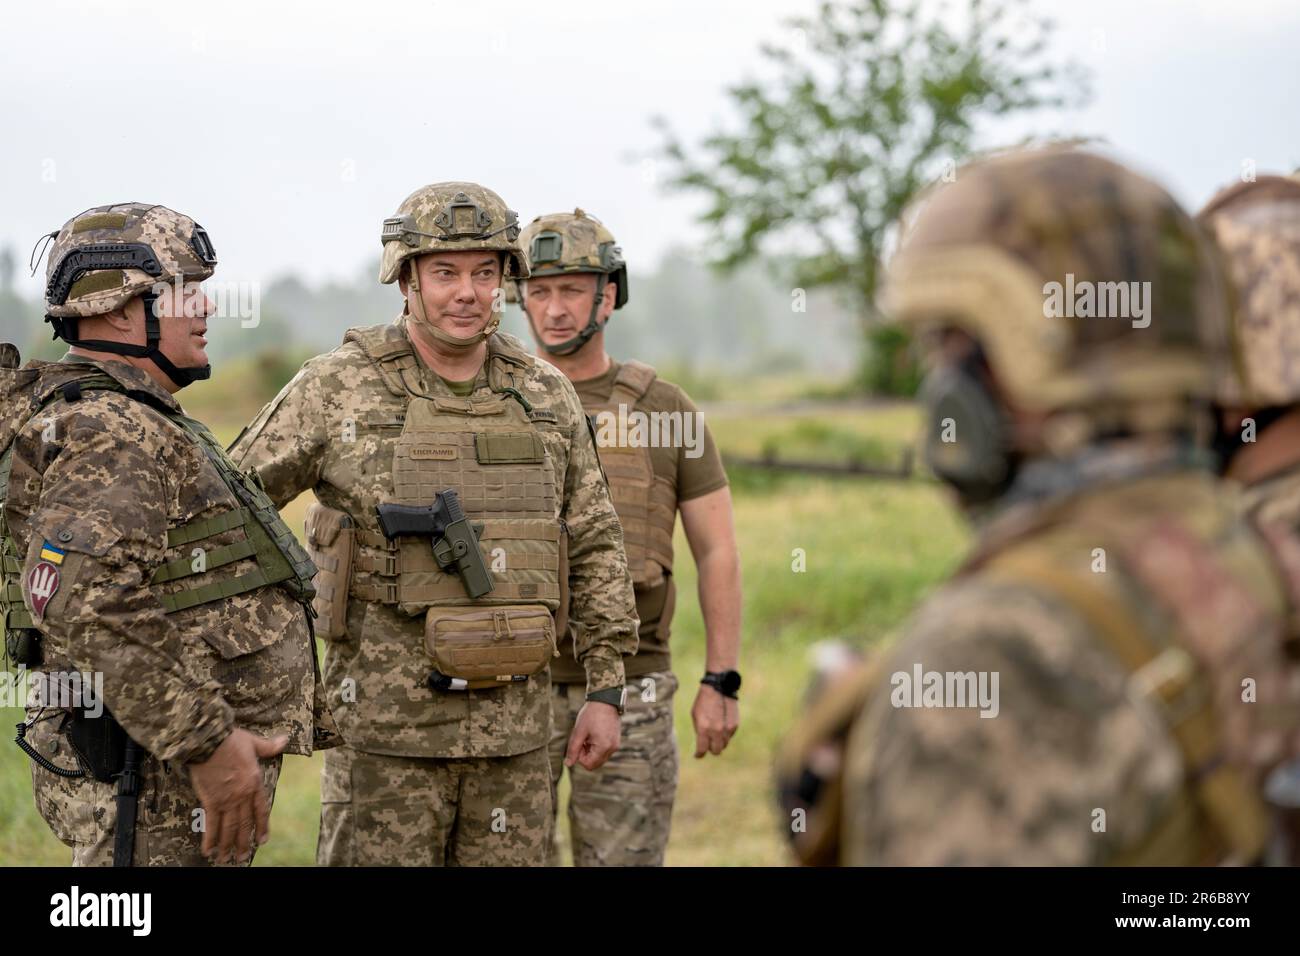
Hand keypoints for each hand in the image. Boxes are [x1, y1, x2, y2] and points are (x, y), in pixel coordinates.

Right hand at [188, 729, 286, 863]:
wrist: (209, 741)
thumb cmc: (231, 740)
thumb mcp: (253, 742)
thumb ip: (268, 746)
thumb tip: (285, 739)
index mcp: (254, 783)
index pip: (261, 810)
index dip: (262, 826)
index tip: (262, 840)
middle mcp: (242, 795)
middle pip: (244, 824)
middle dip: (243, 843)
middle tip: (241, 857)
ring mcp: (226, 800)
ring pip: (229, 828)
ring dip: (227, 846)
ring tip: (225, 859)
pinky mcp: (210, 800)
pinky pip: (211, 824)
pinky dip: (210, 838)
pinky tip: (208, 850)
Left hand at [565, 701, 620, 770]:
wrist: (605, 700)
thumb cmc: (591, 714)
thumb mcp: (579, 732)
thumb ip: (573, 749)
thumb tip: (568, 764)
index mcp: (603, 747)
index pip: (588, 765)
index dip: (580, 757)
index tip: (578, 743)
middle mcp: (612, 749)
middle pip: (595, 763)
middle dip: (586, 754)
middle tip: (582, 740)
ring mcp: (615, 745)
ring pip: (600, 758)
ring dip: (591, 751)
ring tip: (589, 736)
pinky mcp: (616, 741)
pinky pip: (605, 751)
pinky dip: (598, 747)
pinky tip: (594, 734)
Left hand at [692, 683, 738, 757]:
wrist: (719, 687)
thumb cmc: (703, 701)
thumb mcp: (695, 715)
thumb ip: (699, 731)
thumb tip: (702, 743)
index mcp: (703, 728)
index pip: (702, 750)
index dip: (699, 754)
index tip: (698, 755)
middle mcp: (716, 730)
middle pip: (716, 751)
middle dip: (711, 749)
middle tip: (708, 745)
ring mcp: (727, 728)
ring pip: (724, 744)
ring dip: (719, 741)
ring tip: (715, 732)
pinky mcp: (735, 724)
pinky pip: (730, 736)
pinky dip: (726, 734)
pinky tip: (722, 724)